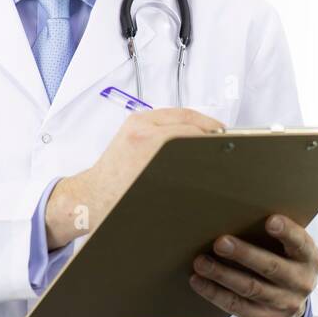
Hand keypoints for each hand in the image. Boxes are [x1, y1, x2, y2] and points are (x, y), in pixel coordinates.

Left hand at [46, 107, 224, 248]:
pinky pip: (166, 116)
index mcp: (146, 144)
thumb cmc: (117, 202)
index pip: (190, 132)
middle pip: (187, 118)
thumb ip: (181, 181)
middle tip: (225, 140)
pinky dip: (182, 123)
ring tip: (212, 137)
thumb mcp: (155, 196)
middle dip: (209, 128)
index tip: (227, 145)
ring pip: (178, 114)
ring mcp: (136, 123)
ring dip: (197, 123)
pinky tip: (192, 136)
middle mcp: (140, 129)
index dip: (212, 138)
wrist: (90, 197)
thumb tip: (207, 172)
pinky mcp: (133, 123)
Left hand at [188, 213, 317, 316]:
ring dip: (222, 274)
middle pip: (271, 267)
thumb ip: (274, 237)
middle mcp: (302, 282)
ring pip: (250, 288)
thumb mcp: (288, 252)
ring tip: (200, 262)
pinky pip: (237, 306)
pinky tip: (198, 281)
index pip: (300, 243)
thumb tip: (233, 214)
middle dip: (244, 254)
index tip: (270, 221)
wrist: (289, 310)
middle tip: (220, 242)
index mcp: (309, 259)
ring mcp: (286, 305)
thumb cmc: (282, 265)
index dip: (287, 232)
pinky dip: (214, 293)